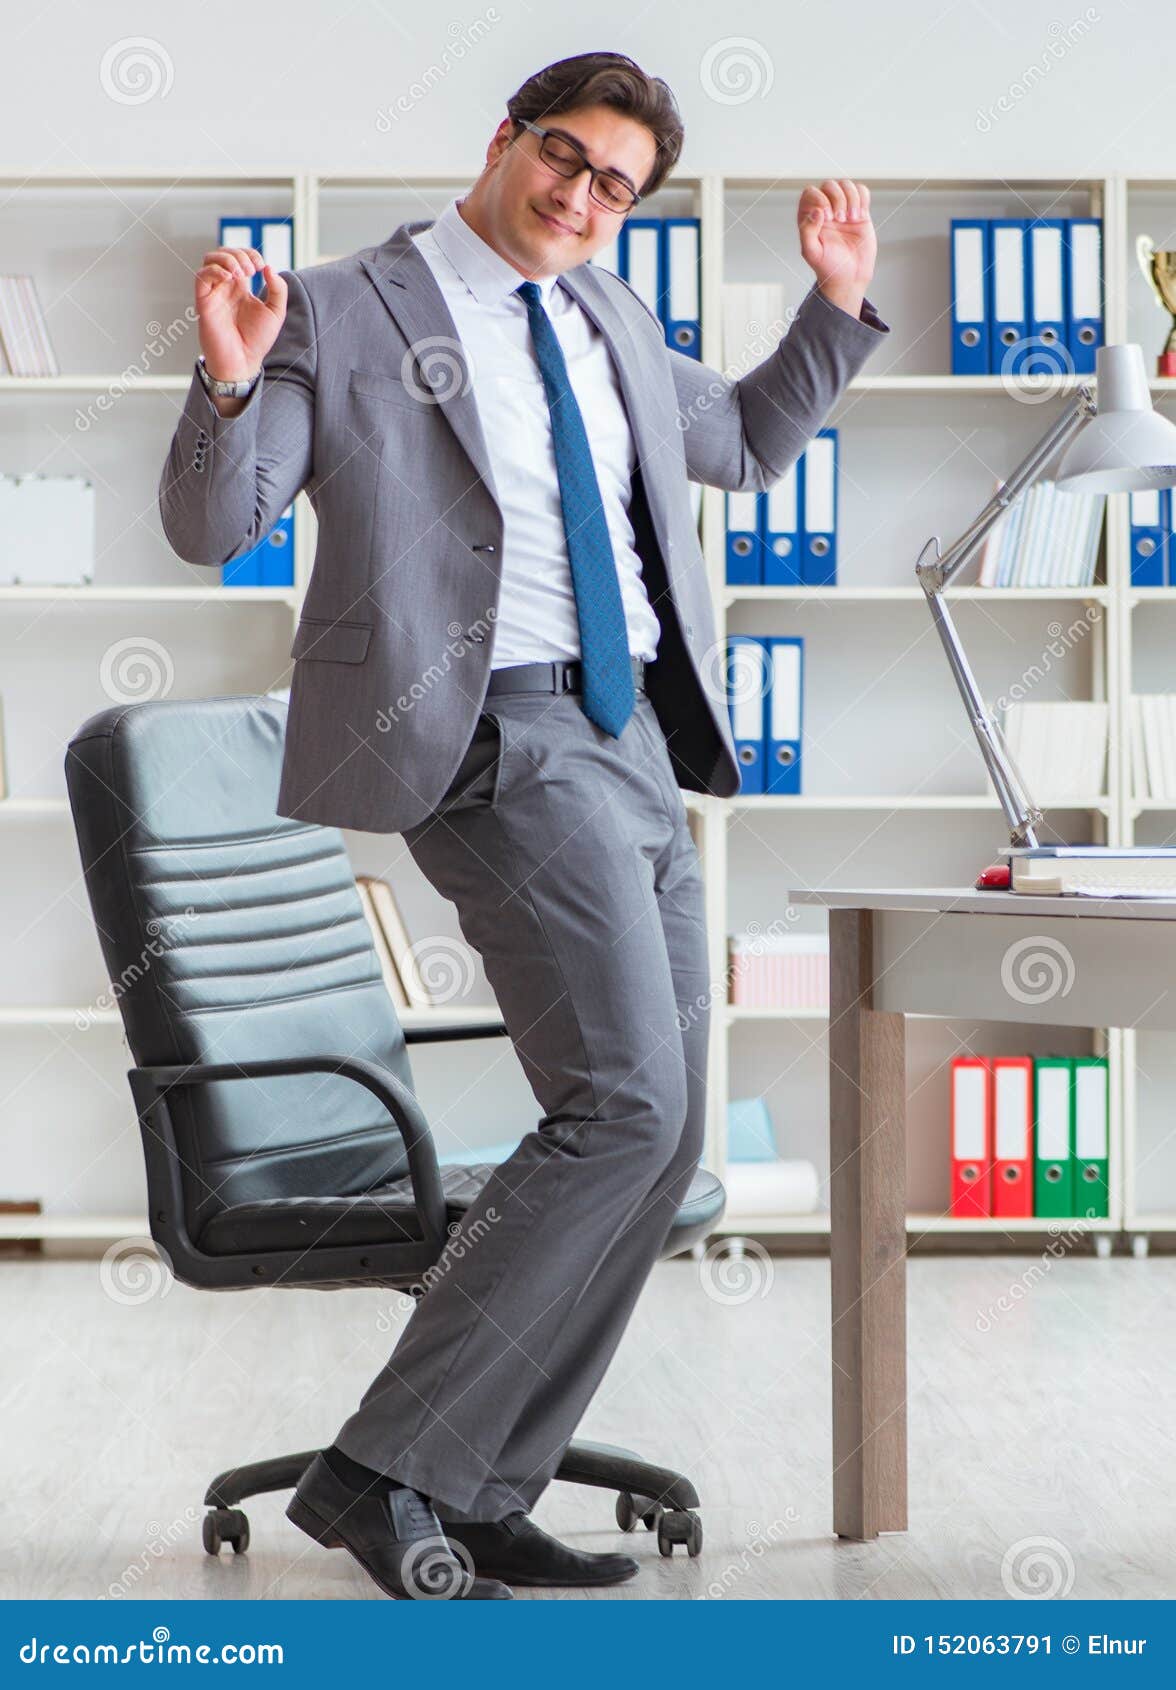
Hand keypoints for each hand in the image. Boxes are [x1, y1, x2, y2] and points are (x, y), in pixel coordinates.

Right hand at [195, 246, 287, 381]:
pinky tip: (229, 279)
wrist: (243, 361)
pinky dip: (215, 270)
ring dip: (226, 258)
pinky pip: (201, 276)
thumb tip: (269, 268)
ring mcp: (214, 293)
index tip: (261, 266)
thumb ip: (278, 289)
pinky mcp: (204, 302)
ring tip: (241, 273)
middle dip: (239, 253)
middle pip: (223, 253)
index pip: (239, 257)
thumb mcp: (276, 312)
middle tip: (252, 270)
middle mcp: (225, 287)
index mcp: (240, 287)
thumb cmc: (257, 341)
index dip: (250, 253)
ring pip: (209, 259)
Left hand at [797, 179, 875, 317]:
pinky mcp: (859, 210)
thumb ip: (807, 231)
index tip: (828, 218)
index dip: (820, 199)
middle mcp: (825, 209)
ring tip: (852, 218)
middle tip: (841, 220)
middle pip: (830, 185)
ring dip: (851, 198)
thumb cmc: (828, 266)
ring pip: (846, 185)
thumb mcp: (812, 253)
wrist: (850, 275)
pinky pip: (861, 190)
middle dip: (838, 198)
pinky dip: (862, 198)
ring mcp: (843, 208)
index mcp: (809, 217)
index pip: (811, 192)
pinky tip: (860, 215)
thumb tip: (816, 211)